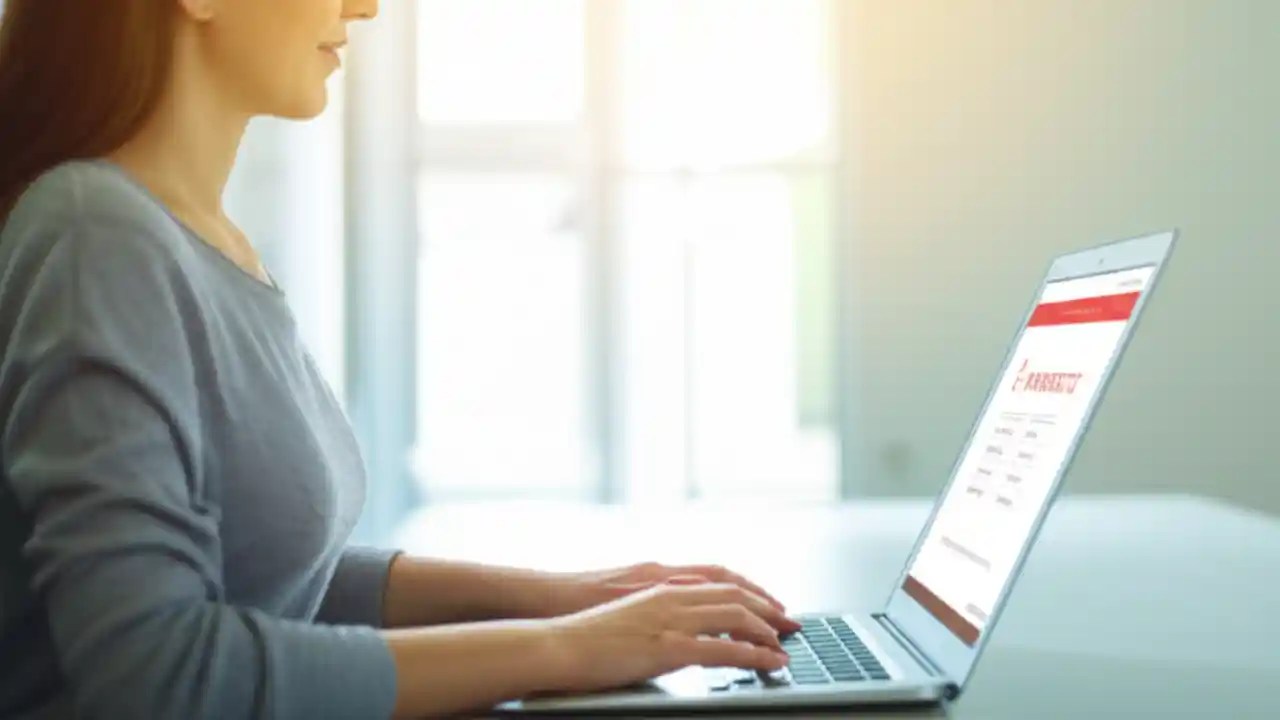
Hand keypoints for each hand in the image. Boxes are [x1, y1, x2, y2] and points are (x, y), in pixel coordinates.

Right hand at [545, 581, 801, 693]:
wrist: (557, 640)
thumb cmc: (583, 630)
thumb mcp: (628, 609)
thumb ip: (656, 609)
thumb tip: (675, 623)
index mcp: (661, 583)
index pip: (719, 578)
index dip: (750, 589)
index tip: (770, 602)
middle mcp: (671, 593)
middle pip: (734, 593)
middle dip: (767, 607)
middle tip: (790, 623)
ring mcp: (671, 618)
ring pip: (735, 615)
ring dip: (766, 630)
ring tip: (783, 645)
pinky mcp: (668, 647)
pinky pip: (722, 649)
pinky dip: (752, 654)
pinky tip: (768, 662)